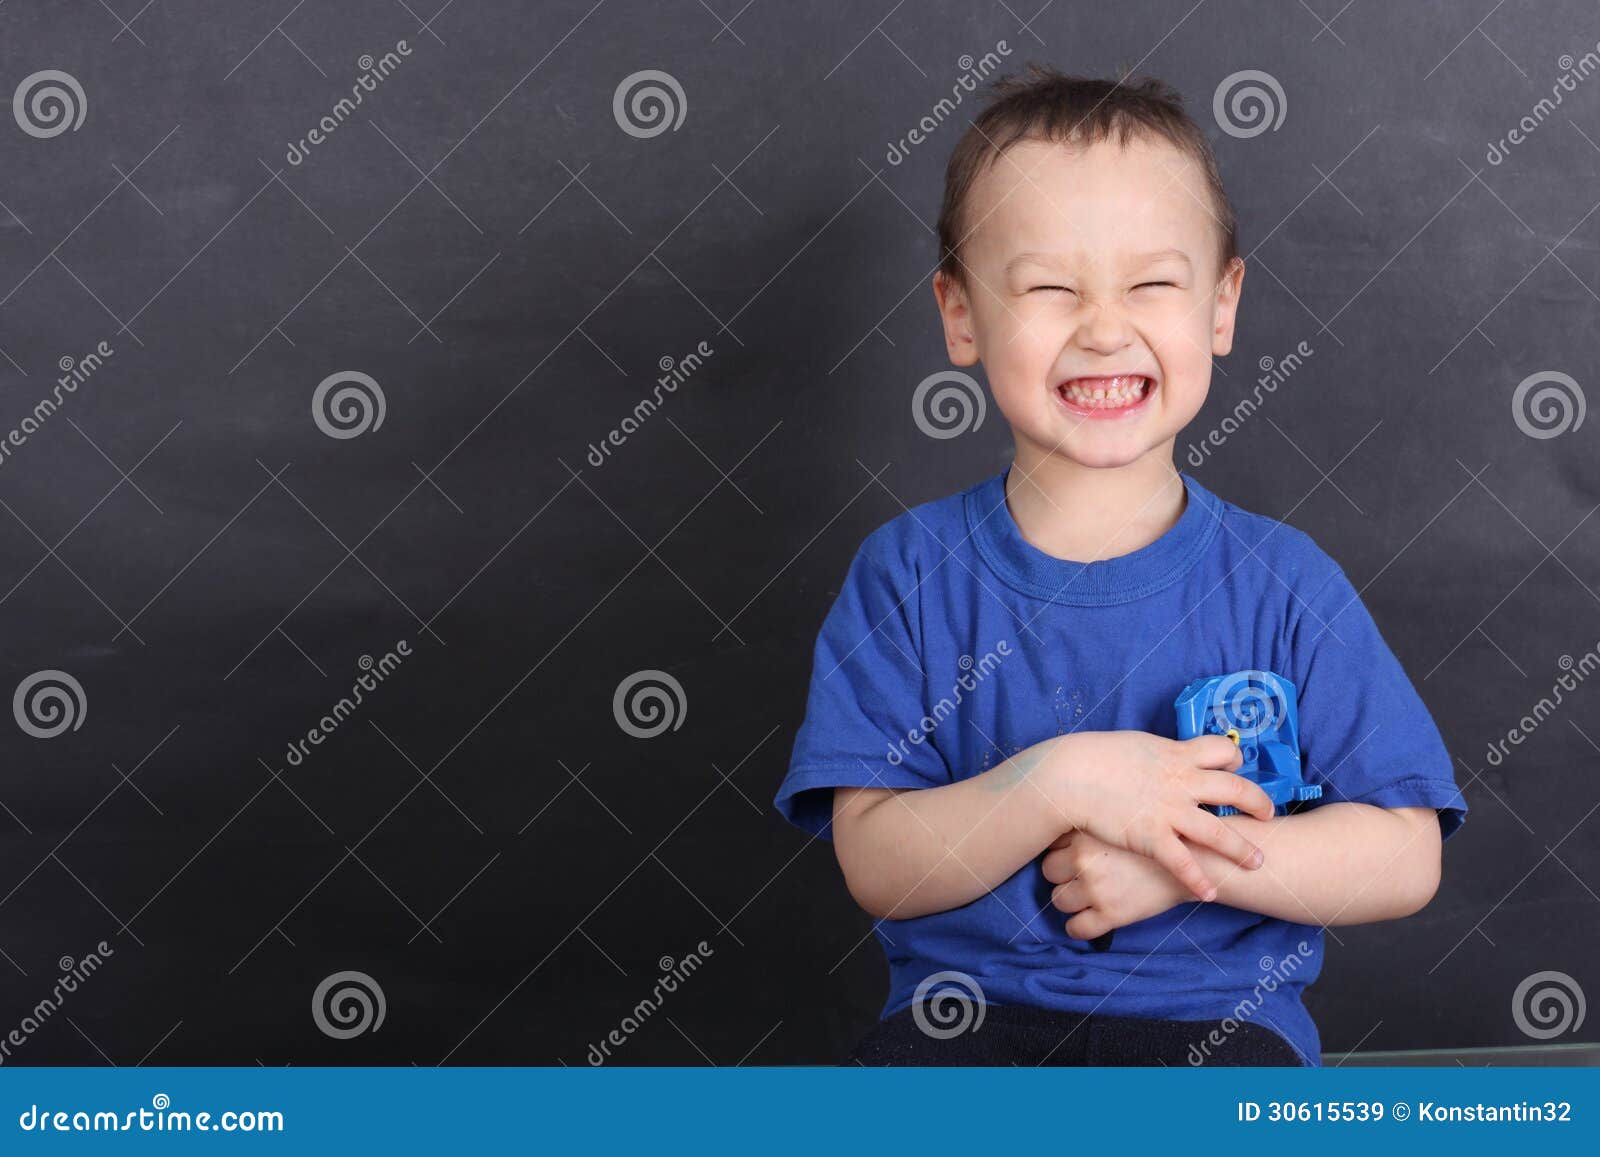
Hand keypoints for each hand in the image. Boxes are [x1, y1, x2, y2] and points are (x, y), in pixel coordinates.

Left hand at [1041, 829, 1191, 939]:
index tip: (1073, 852)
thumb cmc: (1159, 840)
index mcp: (1086, 832)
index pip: (1051, 843)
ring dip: (1069, 900)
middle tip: (1080, 875)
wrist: (1196, 863)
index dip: (1063, 849)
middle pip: (1049, 870)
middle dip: (1062, 875)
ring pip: (1058, 900)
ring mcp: (1095, 888)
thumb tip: (1063, 824)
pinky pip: (1076, 928)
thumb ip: (1094, 823)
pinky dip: (1078, 927)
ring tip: (1086, 897)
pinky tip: (1088, 920)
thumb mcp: (1122, 822)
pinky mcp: (1110, 914)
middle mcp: (1084, 859)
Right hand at [1049, 730, 1273, 901]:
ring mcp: (1169, 810)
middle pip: (1235, 789)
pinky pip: (1183, 863)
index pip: (1222, 750)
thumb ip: (1158, 755)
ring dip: (1241, 849)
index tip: (1237, 766)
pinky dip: (1199, 880)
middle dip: (1257, 802)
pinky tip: (1211, 894)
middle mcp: (1181, 782)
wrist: (1071, 774)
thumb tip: (1166, 756)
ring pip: (1218, 832)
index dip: (1235, 758)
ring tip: (1257, 862)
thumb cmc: (1096, 757)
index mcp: (1177, 755)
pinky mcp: (1152, 836)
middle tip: (1268, 815)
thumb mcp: (1136, 745)